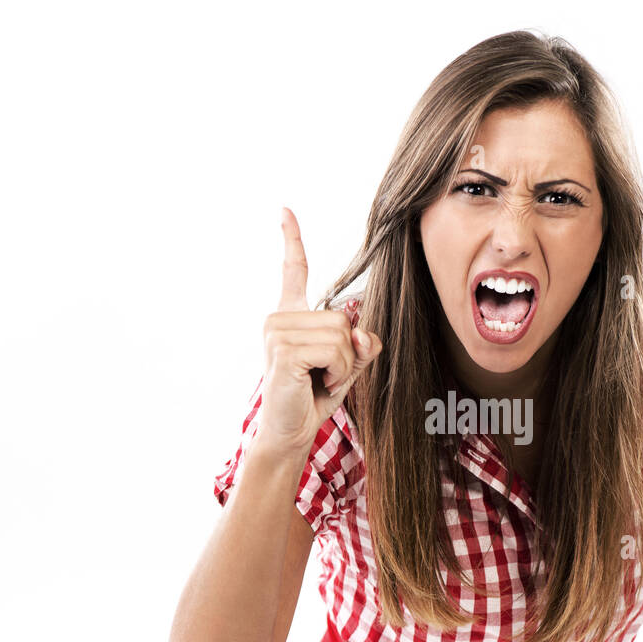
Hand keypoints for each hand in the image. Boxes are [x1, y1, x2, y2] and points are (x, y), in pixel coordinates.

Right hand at [254, 207, 382, 457]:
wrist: (290, 431)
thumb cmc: (314, 396)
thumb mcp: (348, 366)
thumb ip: (362, 344)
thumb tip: (364, 331)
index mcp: (291, 315)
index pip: (294, 271)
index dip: (292, 239)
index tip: (284, 209)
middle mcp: (280, 317)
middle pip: (342, 317)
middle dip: (349, 352)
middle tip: (326, 374)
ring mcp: (278, 331)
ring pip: (342, 335)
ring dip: (344, 365)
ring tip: (321, 379)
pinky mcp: (284, 349)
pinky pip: (336, 350)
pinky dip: (339, 371)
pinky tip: (318, 383)